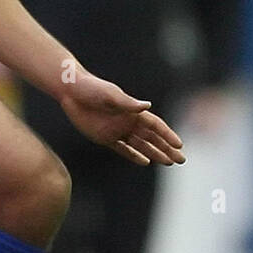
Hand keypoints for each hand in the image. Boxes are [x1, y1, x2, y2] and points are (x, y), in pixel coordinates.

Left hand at [60, 69, 184, 165]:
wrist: (72, 92)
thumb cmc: (92, 89)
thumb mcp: (110, 95)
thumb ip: (127, 103)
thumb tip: (147, 105)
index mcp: (133, 112)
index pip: (156, 126)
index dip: (168, 135)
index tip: (180, 145)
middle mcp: (128, 122)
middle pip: (152, 138)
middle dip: (167, 149)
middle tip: (181, 160)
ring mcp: (117, 130)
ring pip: (141, 145)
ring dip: (155, 154)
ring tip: (168, 163)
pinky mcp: (105, 138)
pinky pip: (123, 149)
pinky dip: (134, 155)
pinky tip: (145, 162)